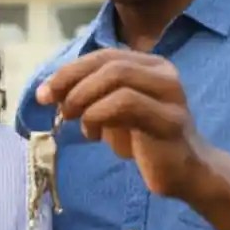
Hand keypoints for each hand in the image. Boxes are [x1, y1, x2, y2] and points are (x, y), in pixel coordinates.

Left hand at [36, 48, 205, 197]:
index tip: (44, 92)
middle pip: (108, 62)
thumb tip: (50, 89)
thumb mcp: (113, 111)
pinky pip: (126, 104)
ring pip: (117, 77)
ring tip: (75, 121)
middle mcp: (164, 73)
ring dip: (85, 98)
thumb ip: (90, 95)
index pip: (103, 56)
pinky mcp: (170, 120)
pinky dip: (99, 115)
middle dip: (72, 81)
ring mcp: (170, 95)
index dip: (69, 70)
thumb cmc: (145, 141)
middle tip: (54, 106)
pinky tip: (95, 135)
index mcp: (150, 65)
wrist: (185, 173)